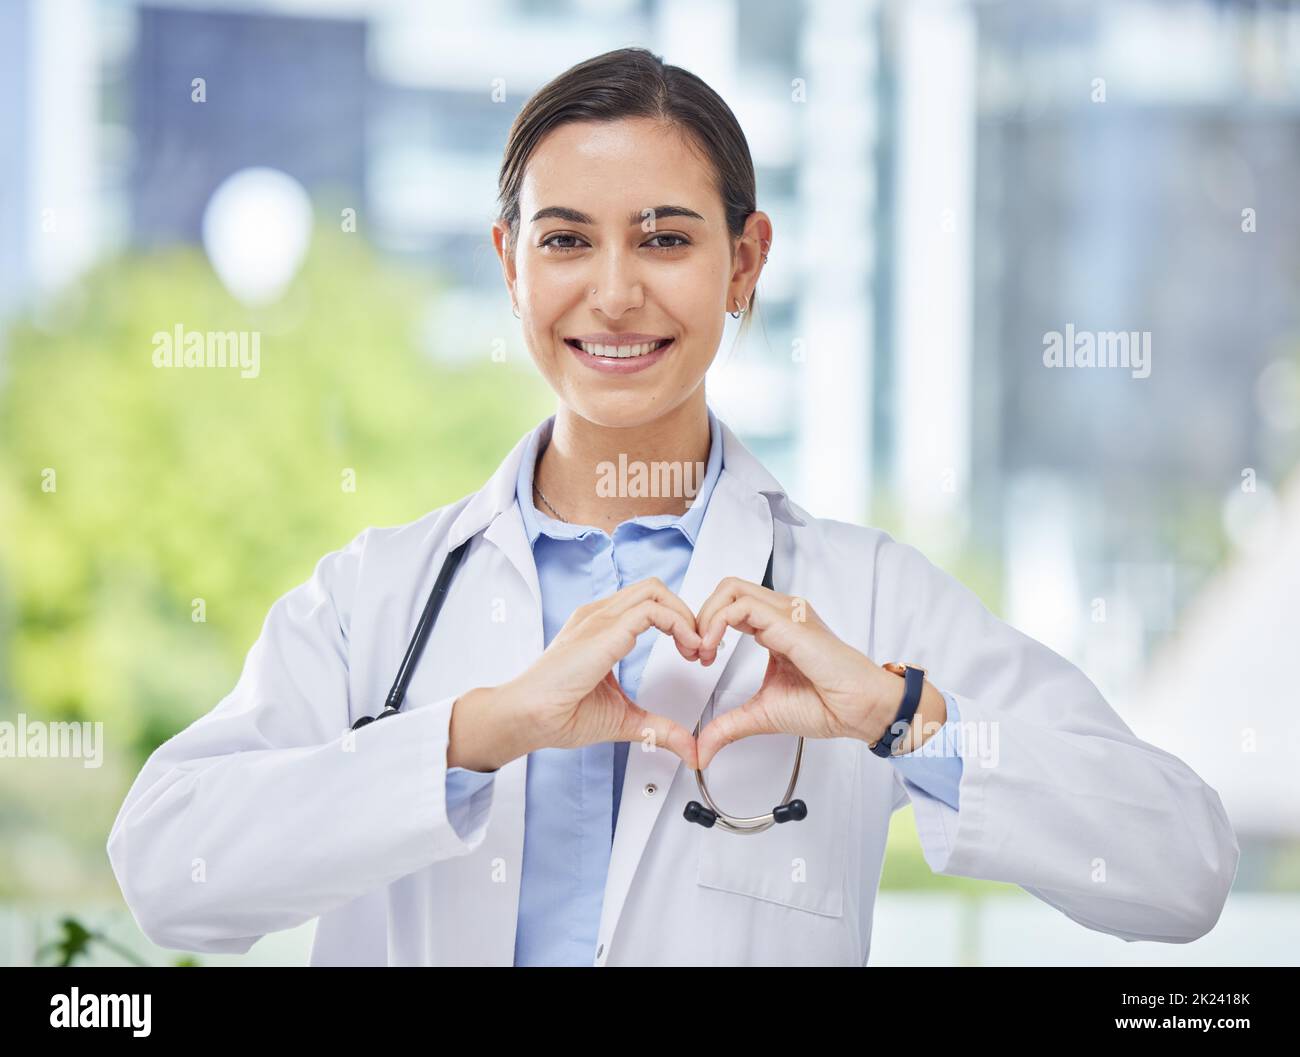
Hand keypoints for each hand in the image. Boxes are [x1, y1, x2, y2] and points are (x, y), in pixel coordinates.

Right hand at [496, 577, 703, 768]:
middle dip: (687, 614)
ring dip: (686, 616)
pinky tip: (686, 648)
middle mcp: (600, 616)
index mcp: (600, 628)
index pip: (648, 604)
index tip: (692, 653)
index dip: (678, 622)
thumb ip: (658, 727)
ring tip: (696, 648)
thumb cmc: (559, 714)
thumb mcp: (624, 719)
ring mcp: (600, 619)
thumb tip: (688, 747)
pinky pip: (652, 610)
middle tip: (700, 648)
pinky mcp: (604, 631)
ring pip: (656, 591)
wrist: (529, 718)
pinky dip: (679, 624)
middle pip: (655, 590)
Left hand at [692, 576, 919, 769]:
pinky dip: (717, 623)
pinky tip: (713, 649)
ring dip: (706, 618)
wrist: (859, 711)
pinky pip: (742, 607)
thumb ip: (728, 726)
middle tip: (695, 651)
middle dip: (700, 616)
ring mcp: (786, 613)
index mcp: (776, 626)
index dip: (706, 626)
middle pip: (727, 588)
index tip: (698, 658)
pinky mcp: (789, 622)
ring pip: (731, 589)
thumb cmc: (826, 706)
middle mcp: (781, 613)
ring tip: (703, 651)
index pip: (731, 605)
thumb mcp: (761, 714)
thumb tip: (701, 749)